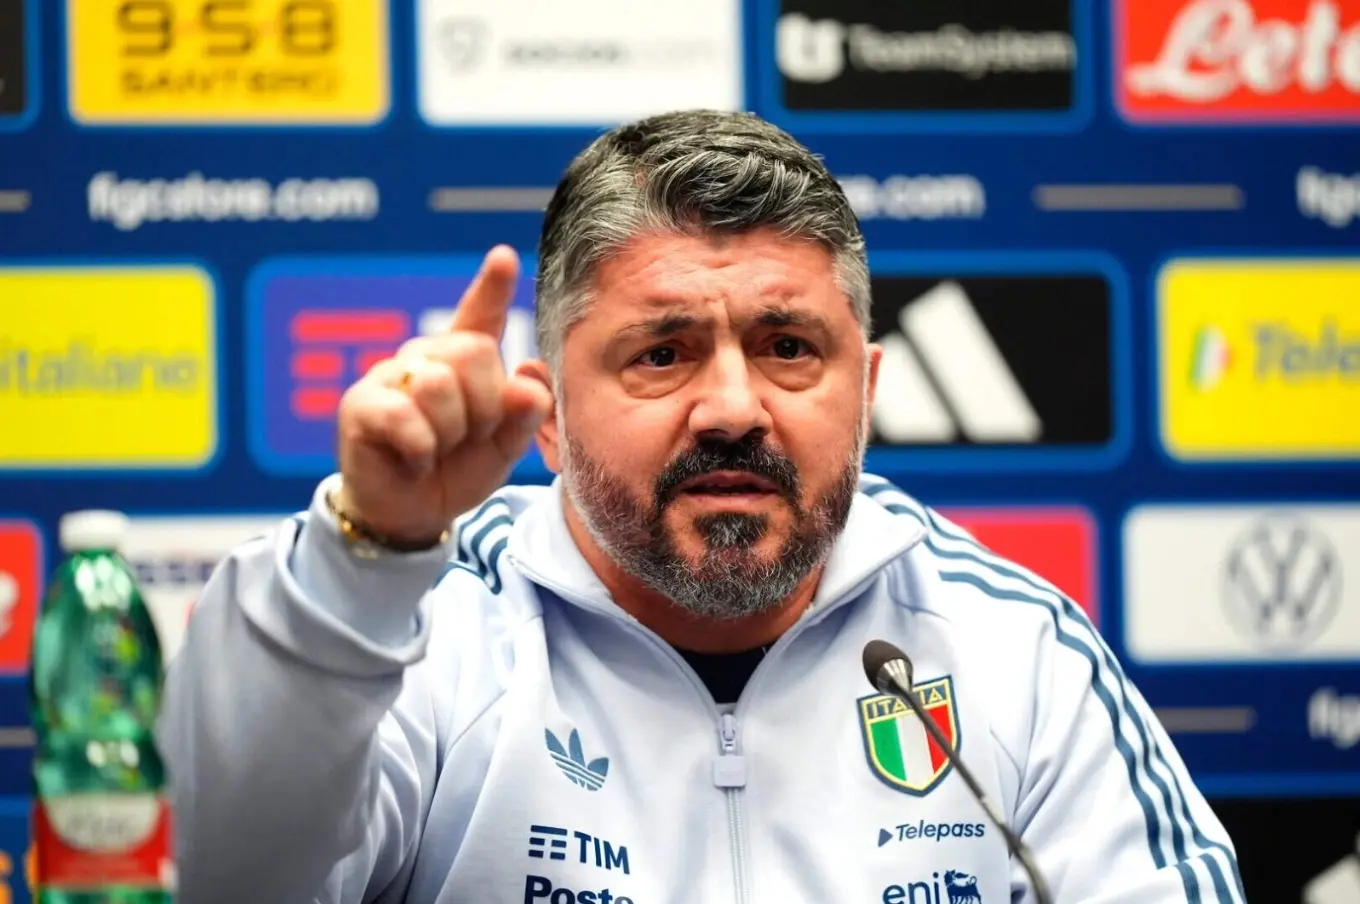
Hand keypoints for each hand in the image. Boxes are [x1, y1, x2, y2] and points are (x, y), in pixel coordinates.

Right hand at [334, 246, 552, 544]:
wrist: (413, 513)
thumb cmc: (458, 470)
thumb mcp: (504, 447)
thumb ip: (524, 414)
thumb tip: (529, 386)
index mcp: (464, 362)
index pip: (479, 316)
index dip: (491, 287)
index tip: (503, 257)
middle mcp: (426, 357)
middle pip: (474, 352)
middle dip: (484, 407)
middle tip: (468, 437)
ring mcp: (390, 376)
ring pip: (440, 385)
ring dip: (451, 432)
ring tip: (437, 448)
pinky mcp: (360, 405)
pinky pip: (406, 417)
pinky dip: (421, 450)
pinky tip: (414, 460)